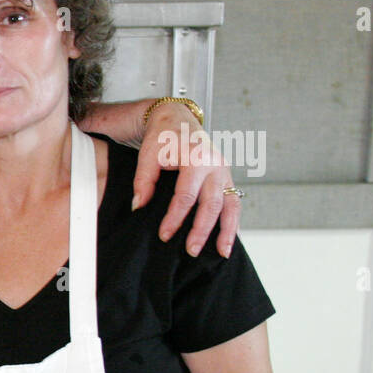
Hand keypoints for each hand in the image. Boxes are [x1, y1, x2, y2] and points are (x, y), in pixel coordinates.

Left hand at [134, 102, 240, 258]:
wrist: (177, 119)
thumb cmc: (162, 137)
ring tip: (222, 253)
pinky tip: (229, 239)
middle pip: (212, 203)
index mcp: (196, 158)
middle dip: (202, 229)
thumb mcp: (147, 155)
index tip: (165, 235)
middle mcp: (215, 165)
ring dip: (227, 230)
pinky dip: (233, 221)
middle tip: (191, 250)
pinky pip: (234, 202)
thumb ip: (143, 181)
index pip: (186, 195)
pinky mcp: (226, 177)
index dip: (175, 218)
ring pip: (231, 204)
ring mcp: (224, 171)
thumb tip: (138, 206)